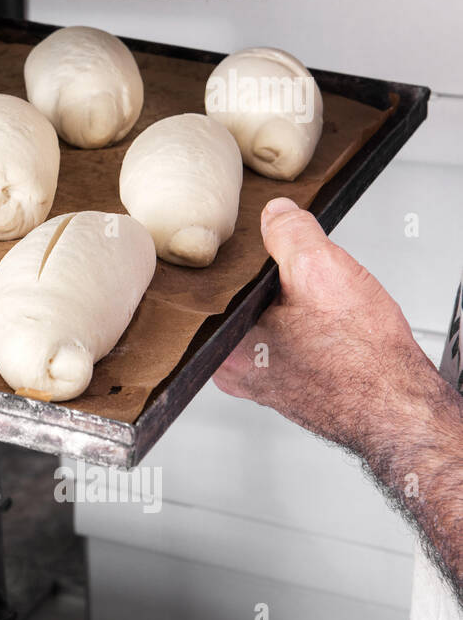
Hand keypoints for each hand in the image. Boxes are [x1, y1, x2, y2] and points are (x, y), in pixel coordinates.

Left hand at [213, 198, 436, 452]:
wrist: (401, 406)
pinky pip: (288, 342)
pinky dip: (307, 330)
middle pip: (242, 303)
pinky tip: (330, 331)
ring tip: (325, 315)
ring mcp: (261, 380)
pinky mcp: (288, 386)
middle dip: (271, 286)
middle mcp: (234, 369)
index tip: (272, 255)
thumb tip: (274, 213)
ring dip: (292, 308)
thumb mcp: (321, 270)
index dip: (247, 260)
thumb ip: (289, 233)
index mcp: (223, 345)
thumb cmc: (364, 358)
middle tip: (308, 290)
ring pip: (267, 321)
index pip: (218, 286)